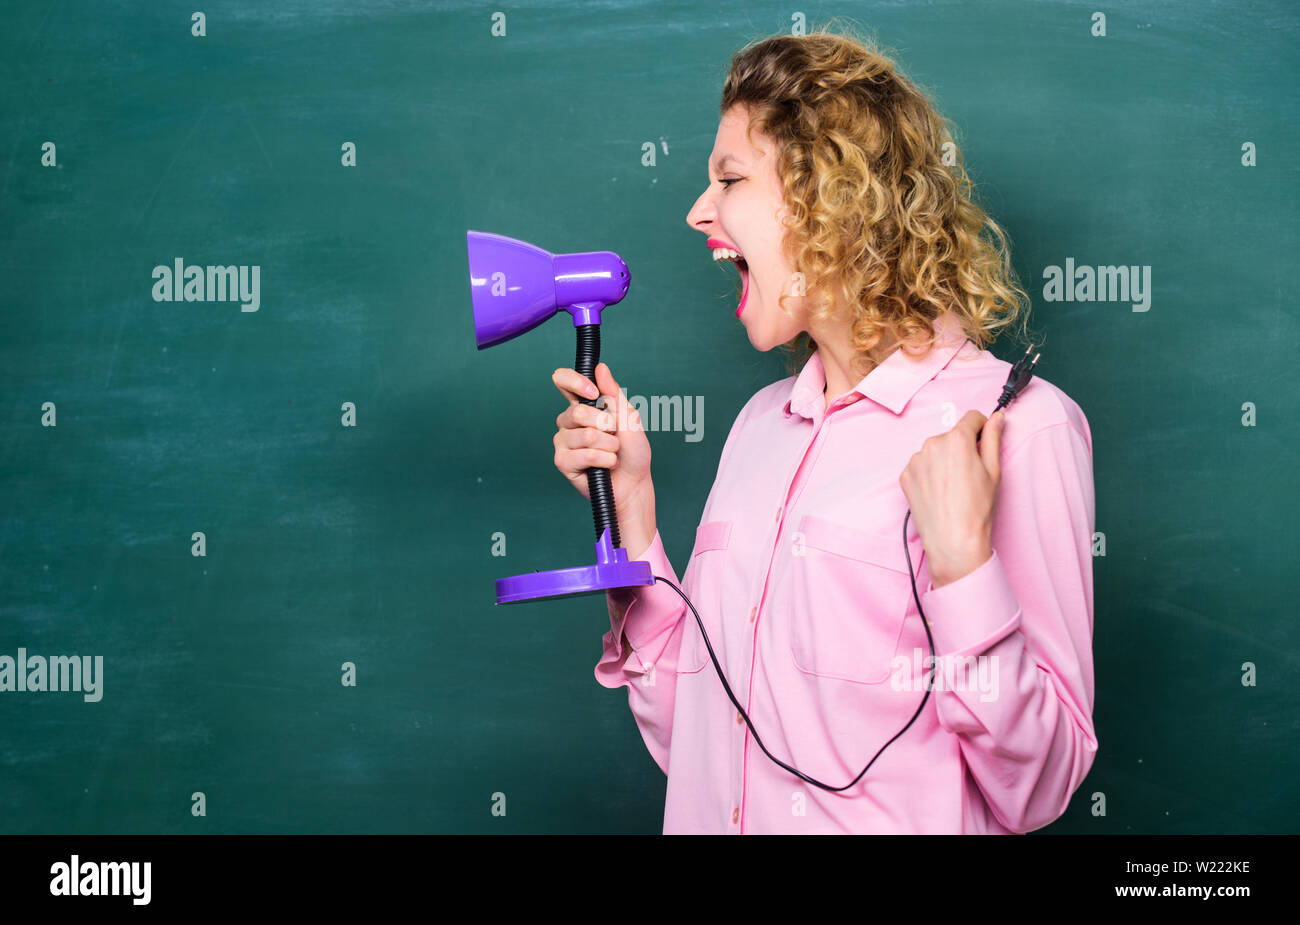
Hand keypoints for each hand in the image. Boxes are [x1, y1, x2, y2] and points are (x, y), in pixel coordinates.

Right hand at [552, 362, 656, 553]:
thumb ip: (613, 393)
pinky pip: (585, 454)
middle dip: (606, 425)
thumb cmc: (632, 451)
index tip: (594, 392)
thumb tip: (600, 368)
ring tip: (612, 453)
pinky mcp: (563, 462)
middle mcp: (568, 422)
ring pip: (586, 435)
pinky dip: (604, 460)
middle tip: (615, 436)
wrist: (635, 483)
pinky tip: (605, 466)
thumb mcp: (629, 417)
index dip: (574, 382)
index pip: (563, 381)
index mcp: (582, 406)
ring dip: (609, 446)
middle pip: (578, 412)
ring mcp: (563, 442)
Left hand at [898, 409, 1005, 588]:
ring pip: (935, 450)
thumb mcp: (993, 470)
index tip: (984, 442)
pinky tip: (939, 492)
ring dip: (944, 460)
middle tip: (969, 474)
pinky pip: (921, 466)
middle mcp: (932, 444)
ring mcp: (915, 460)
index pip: (972, 418)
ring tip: (953, 486)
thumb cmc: (977, 509)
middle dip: (961, 447)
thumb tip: (997, 417)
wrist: (953, 541)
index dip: (982, 428)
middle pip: (952, 435)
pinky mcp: (905, 475)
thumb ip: (994, 438)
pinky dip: (929, 473)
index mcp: (957, 439)